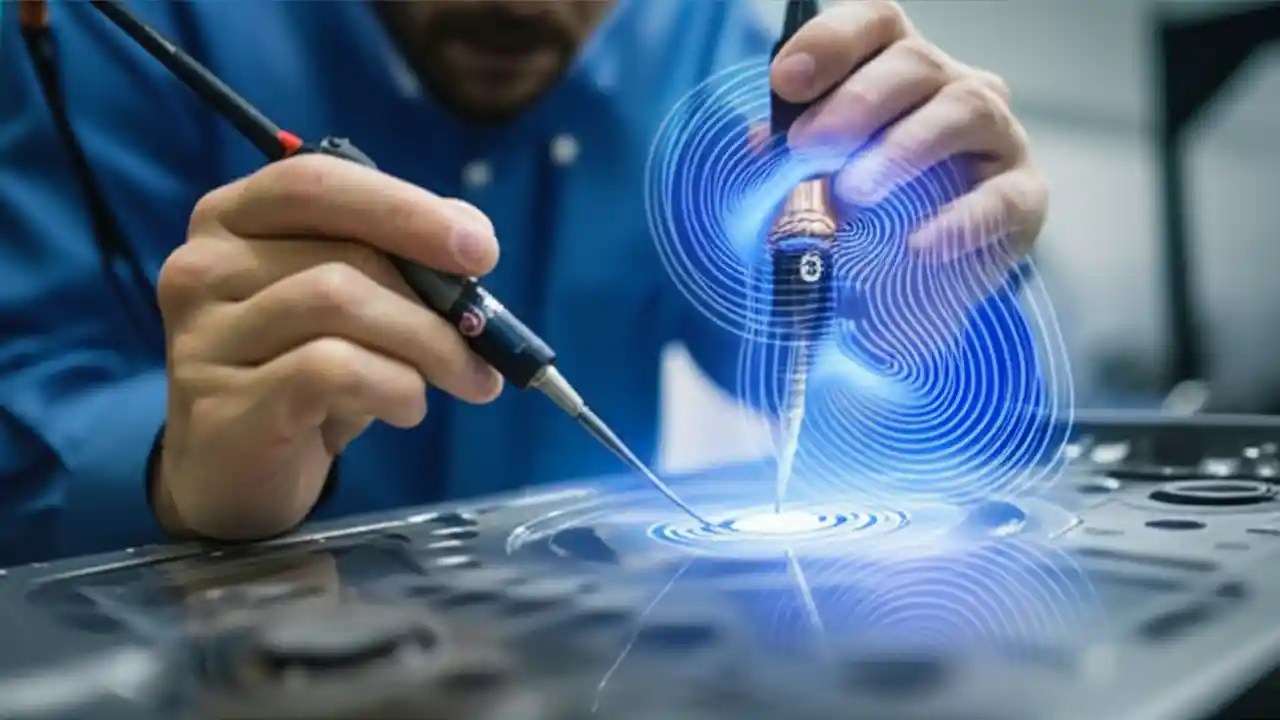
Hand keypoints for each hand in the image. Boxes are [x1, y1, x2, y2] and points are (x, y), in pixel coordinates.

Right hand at [154, 154, 502, 540]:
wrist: (236, 473)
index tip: (481, 250)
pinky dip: (393, 385)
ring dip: (426, 347)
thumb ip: (400, 258)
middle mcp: (202, 265)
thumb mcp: (354, 305)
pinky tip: (407, 407)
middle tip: (486, 343)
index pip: (316, 180)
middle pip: (345, 253)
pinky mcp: (221, 405)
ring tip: (457, 379)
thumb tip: (470, 230)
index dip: (406, 208)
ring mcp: (202, 336)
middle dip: (438, 300)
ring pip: (339, 303)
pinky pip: (331, 369)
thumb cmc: (301, 372)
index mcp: (233, 217)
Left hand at [770, 0, 1045, 261]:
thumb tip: (760, 143)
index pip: (875, 23)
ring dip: (900, 149)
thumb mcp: (813, 183)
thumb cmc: (859, 220)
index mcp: (898, 69)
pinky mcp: (1023, 197)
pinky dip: (957, 221)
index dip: (831, 42)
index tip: (785, 81)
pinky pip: (999, 198)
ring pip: (961, 111)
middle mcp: (955, 87)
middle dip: (856, 102)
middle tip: (809, 147)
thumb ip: (792, 155)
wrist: (901, 296)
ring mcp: (998, 138)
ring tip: (853, 192)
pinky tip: (916, 244)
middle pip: (914, 62)